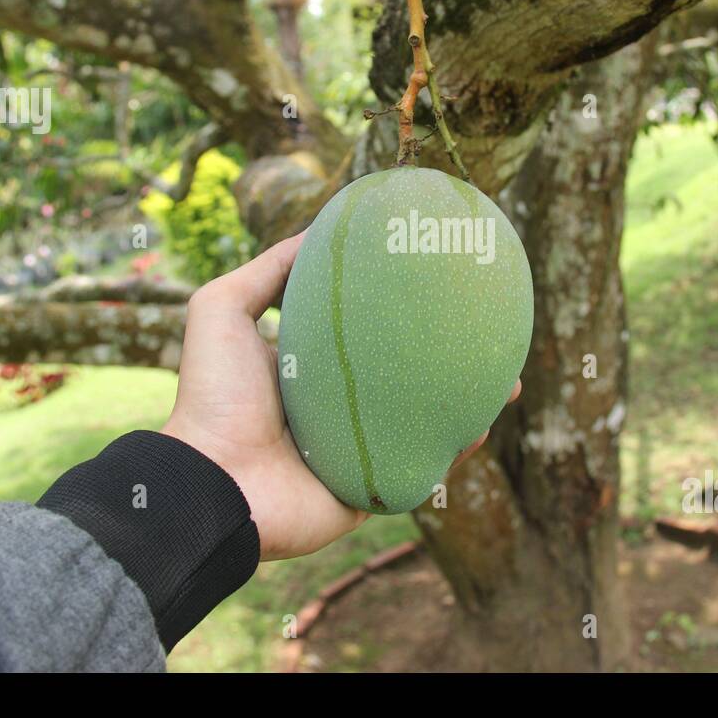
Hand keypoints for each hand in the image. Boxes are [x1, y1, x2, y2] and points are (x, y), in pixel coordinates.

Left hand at [162, 232, 519, 560]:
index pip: (362, 336)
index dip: (397, 313)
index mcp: (308, 370)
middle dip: (446, 356)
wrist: (213, 483)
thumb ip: (267, 269)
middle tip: (484, 326)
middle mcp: (337, 410)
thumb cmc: (215, 394)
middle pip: (403, 377)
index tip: (431, 284)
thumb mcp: (224, 309)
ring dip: (466, 401)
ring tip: (505, 377)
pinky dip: (455, 446)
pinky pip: (422, 466)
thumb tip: (317, 227)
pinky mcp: (371, 490)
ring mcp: (357, 452)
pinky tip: (481, 419)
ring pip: (424, 421)